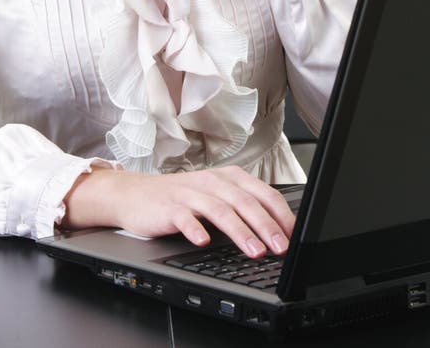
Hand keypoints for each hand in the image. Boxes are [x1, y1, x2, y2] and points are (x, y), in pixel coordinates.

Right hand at [62, 165, 294, 257]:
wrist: (134, 194)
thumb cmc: (180, 198)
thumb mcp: (215, 197)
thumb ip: (242, 208)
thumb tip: (277, 231)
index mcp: (228, 178)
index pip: (262, 193)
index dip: (281, 215)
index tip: (294, 237)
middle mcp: (211, 182)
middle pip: (244, 202)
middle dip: (266, 226)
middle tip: (281, 248)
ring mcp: (189, 193)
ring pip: (220, 209)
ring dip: (239, 231)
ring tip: (255, 251)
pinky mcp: (168, 206)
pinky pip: (184, 216)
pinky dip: (195, 228)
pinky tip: (204, 242)